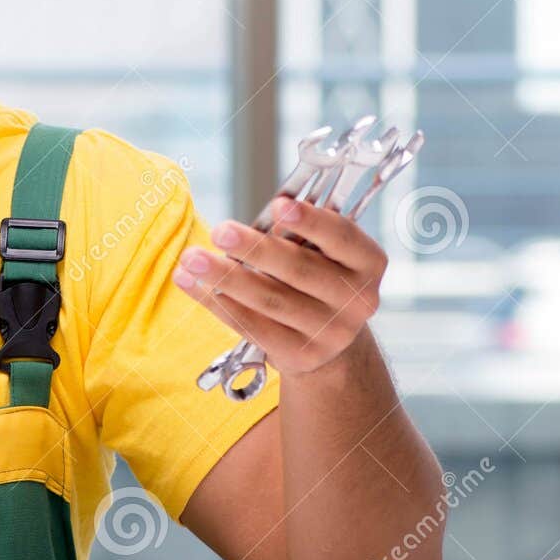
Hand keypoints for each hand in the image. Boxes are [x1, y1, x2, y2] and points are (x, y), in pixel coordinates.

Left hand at [172, 197, 385, 373]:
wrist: (329, 340)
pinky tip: (191, 283)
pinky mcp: (300, 354)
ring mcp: (330, 332)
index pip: (342, 237)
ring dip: (227, 277)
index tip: (278, 204)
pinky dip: (218, 304)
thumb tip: (266, 211)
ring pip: (271, 300)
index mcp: (367, 262)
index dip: (312, 221)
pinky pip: (253, 326)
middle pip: (300, 270)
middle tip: (220, 230)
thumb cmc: (316, 276)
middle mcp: (357, 299)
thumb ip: (299, 230)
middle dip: (256, 249)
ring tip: (192, 258)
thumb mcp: (322, 250)